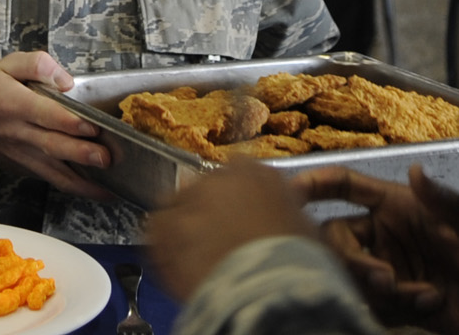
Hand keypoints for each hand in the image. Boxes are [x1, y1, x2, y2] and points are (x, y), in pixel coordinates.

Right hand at [0, 51, 112, 199]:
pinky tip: (97, 190)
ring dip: (83, 182)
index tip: (92, 126)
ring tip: (109, 186)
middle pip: (53, 146)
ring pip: (55, 172)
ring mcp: (25, 155)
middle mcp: (21, 133)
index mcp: (16, 104)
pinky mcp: (27, 169)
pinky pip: (52, 180)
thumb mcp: (6, 66)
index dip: (68, 122)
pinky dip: (75, 188)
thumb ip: (36, 64)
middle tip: (105, 158)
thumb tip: (65, 80)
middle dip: (80, 154)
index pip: (44, 115)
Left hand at [146, 159, 316, 301]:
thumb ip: (283, 213)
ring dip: (184, 228)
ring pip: (177, 207)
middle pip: (205, 189)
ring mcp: (188, 198)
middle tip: (218, 244)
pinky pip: (156, 231)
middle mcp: (219, 176)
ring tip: (197, 259)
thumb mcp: (303, 229)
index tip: (237, 220)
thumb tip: (274, 221)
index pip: (237, 174)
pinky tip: (179, 266)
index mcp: (256, 171)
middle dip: (209, 213)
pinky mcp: (164, 224)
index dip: (235, 201)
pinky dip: (163, 247)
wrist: (267, 287)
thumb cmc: (293, 263)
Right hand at [297, 165, 458, 334]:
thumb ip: (448, 203)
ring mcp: (386, 269)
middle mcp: (383, 234)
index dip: (315, 184)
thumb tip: (416, 170)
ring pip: (348, 275)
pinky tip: (430, 304)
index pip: (345, 186)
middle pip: (333, 238)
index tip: (287, 191)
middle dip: (351, 260)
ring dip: (378, 288)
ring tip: (421, 294)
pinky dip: (394, 308)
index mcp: (397, 204)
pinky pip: (369, 305)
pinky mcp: (392, 303)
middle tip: (384, 279)